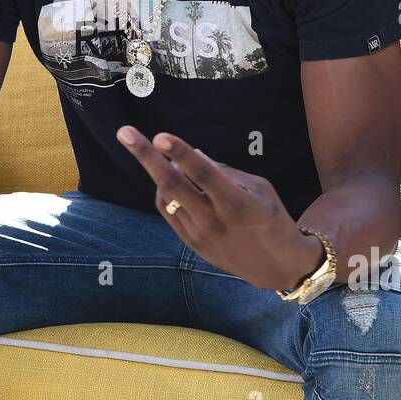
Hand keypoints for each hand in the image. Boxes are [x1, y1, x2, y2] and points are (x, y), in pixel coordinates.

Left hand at [115, 126, 323, 291]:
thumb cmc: (273, 218)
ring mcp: (198, 234)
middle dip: (145, 155)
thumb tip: (191, 155)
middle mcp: (212, 220)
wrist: (276, 267)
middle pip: (171, 183)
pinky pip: (168, 210)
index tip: (159, 136)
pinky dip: (164, 191)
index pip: (203, 172)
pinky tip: (170, 178)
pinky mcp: (191, 243)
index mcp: (236, 203)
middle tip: (124, 132)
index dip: (180, 152)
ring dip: (156, 170)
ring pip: (165, 196)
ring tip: (159, 154)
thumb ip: (224, 171)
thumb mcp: (260, 188)